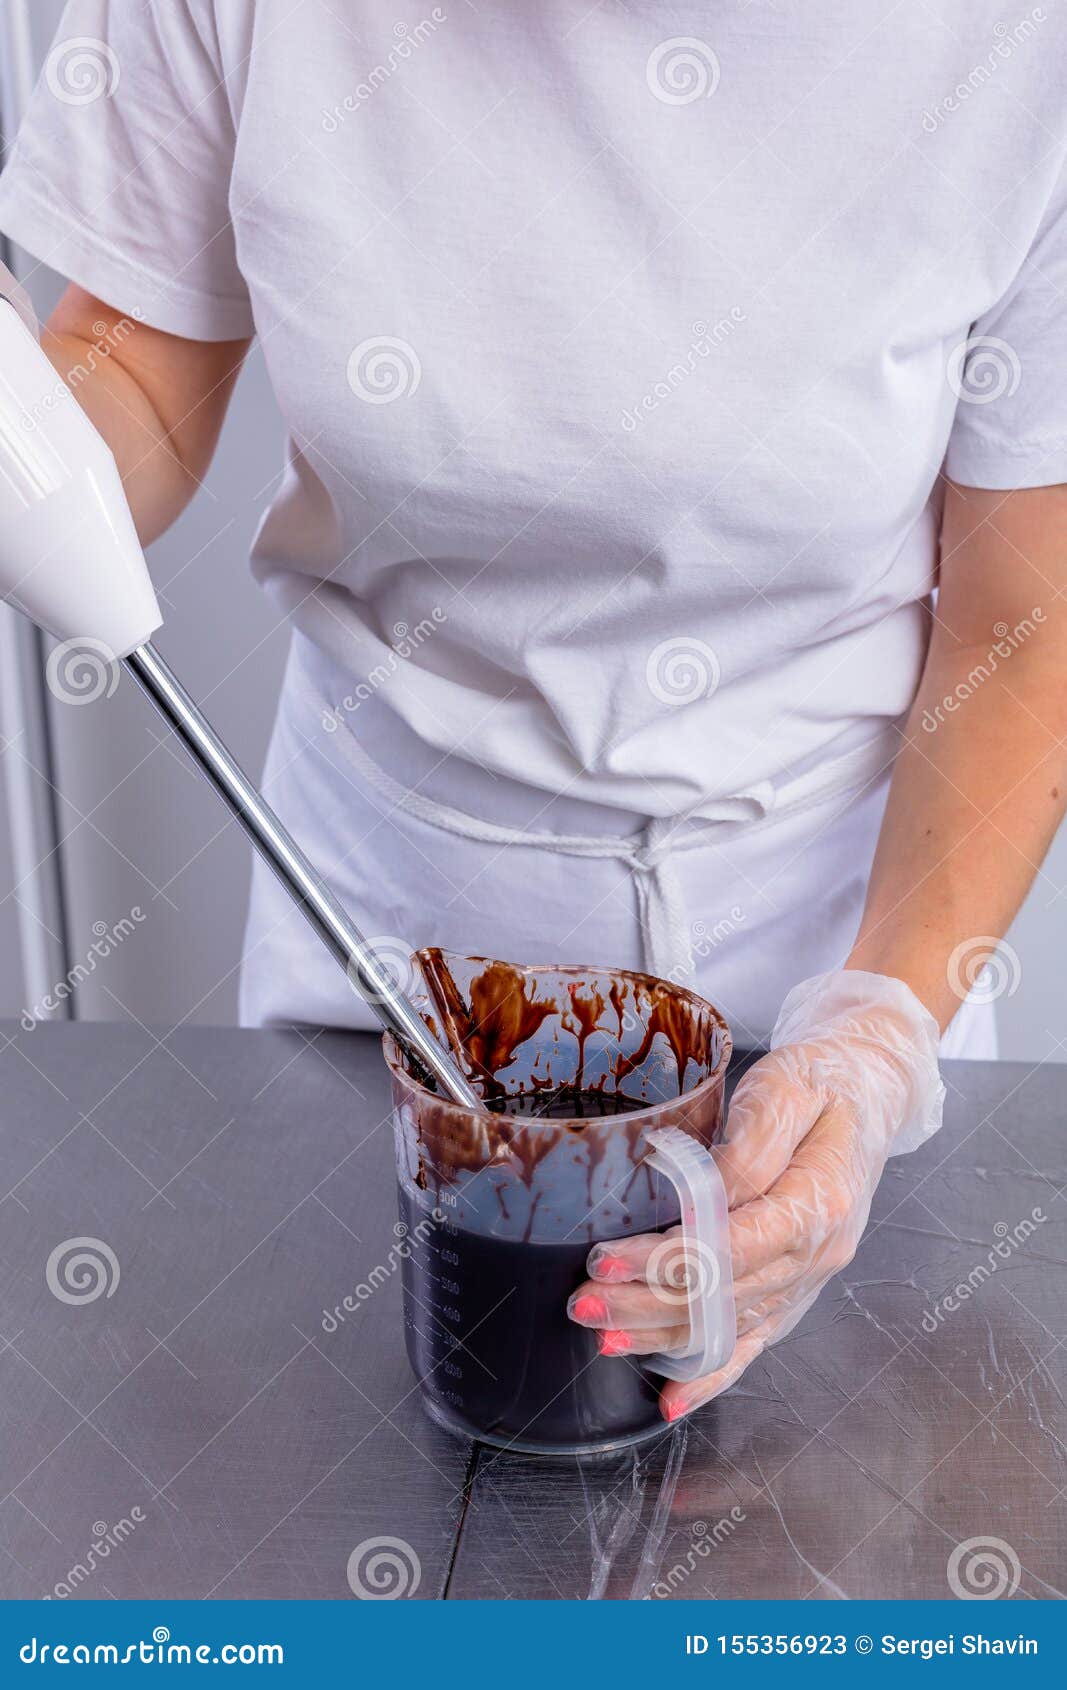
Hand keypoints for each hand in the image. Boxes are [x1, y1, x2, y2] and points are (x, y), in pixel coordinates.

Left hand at [567, 970, 943, 1421]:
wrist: (867, 1095)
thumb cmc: (821, 1082)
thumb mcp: (787, 1089)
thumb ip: (750, 1145)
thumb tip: (705, 1193)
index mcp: (819, 1204)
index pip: (733, 1248)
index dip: (667, 1262)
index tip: (606, 1261)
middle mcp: (817, 1256)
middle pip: (723, 1296)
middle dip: (646, 1306)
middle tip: (582, 1303)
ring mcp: (806, 1281)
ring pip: (728, 1326)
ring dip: (661, 1338)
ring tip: (601, 1338)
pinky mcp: (791, 1290)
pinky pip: (751, 1344)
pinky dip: (710, 1377)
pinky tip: (669, 1401)